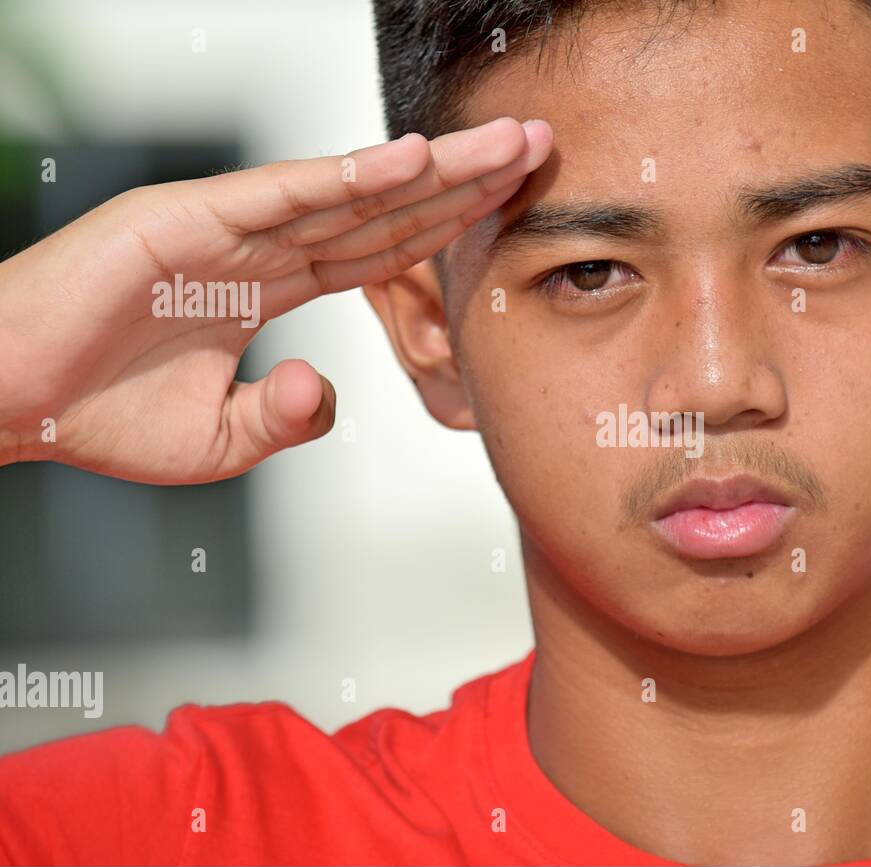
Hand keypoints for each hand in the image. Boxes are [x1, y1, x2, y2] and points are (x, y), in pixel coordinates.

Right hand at [0, 116, 551, 482]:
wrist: (9, 400)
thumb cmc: (98, 412)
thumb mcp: (222, 439)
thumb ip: (288, 418)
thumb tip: (327, 391)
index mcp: (272, 284)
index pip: (384, 247)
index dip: (450, 225)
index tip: (512, 205)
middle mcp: (260, 243)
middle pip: (387, 207)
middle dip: (467, 180)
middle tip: (538, 148)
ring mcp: (227, 224)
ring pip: (351, 189)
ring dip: (432, 166)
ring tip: (504, 143)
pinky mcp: (185, 217)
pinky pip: (282, 195)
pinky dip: (347, 176)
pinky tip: (410, 160)